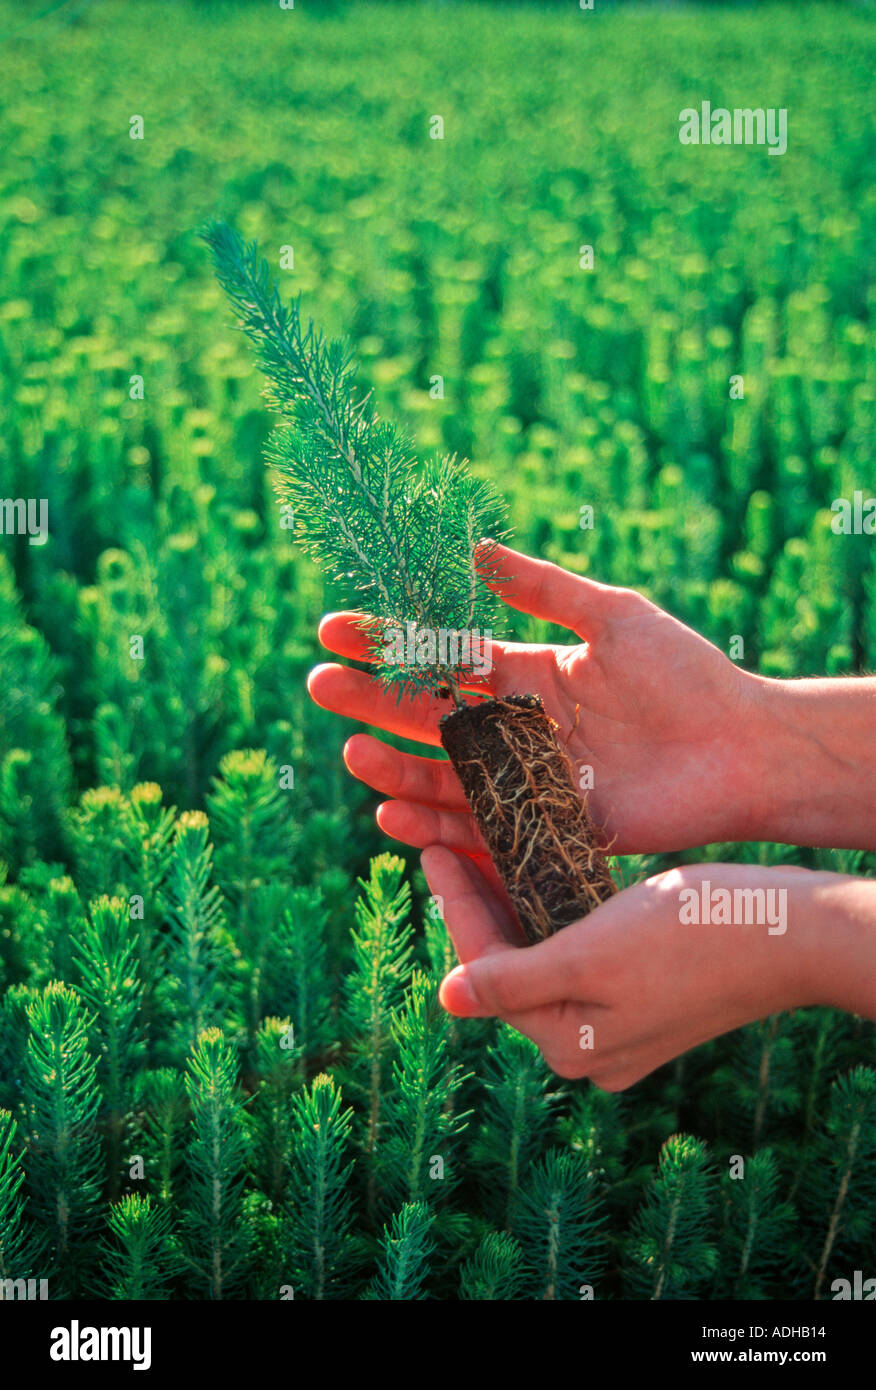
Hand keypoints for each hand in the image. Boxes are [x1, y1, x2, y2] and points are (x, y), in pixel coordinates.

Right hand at [307, 543, 769, 855]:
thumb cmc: (687, 674)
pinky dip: (433, 825)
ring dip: (393, 764)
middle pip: (430, 715)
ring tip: (348, 750)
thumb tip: (473, 548)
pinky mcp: (546, 829)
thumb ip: (543, 587)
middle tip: (317, 686)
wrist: (743, 748)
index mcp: (528, 672)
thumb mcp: (613, 615)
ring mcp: (527, 780)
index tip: (333, 628)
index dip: (390, 642)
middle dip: (372, 700)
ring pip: (444, 775)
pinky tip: (390, 812)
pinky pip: (479, 829)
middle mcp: (518, 727)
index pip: (444, 655)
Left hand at [421, 849, 875, 1088]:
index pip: (486, 970)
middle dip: (479, 904)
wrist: (790, 934)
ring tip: (478, 847)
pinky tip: (536, 873)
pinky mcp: (645, 1000)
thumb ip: (514, 980)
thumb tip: (446, 1000)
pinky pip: (579, 955)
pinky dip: (554, 914)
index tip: (428, 846)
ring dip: (512, 904)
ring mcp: (619, 1026)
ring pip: (542, 958)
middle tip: (443, 839)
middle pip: (511, 967)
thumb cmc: (691, 936)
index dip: (456, 905)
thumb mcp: (590, 954)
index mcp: (570, 1044)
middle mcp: (590, 1046)